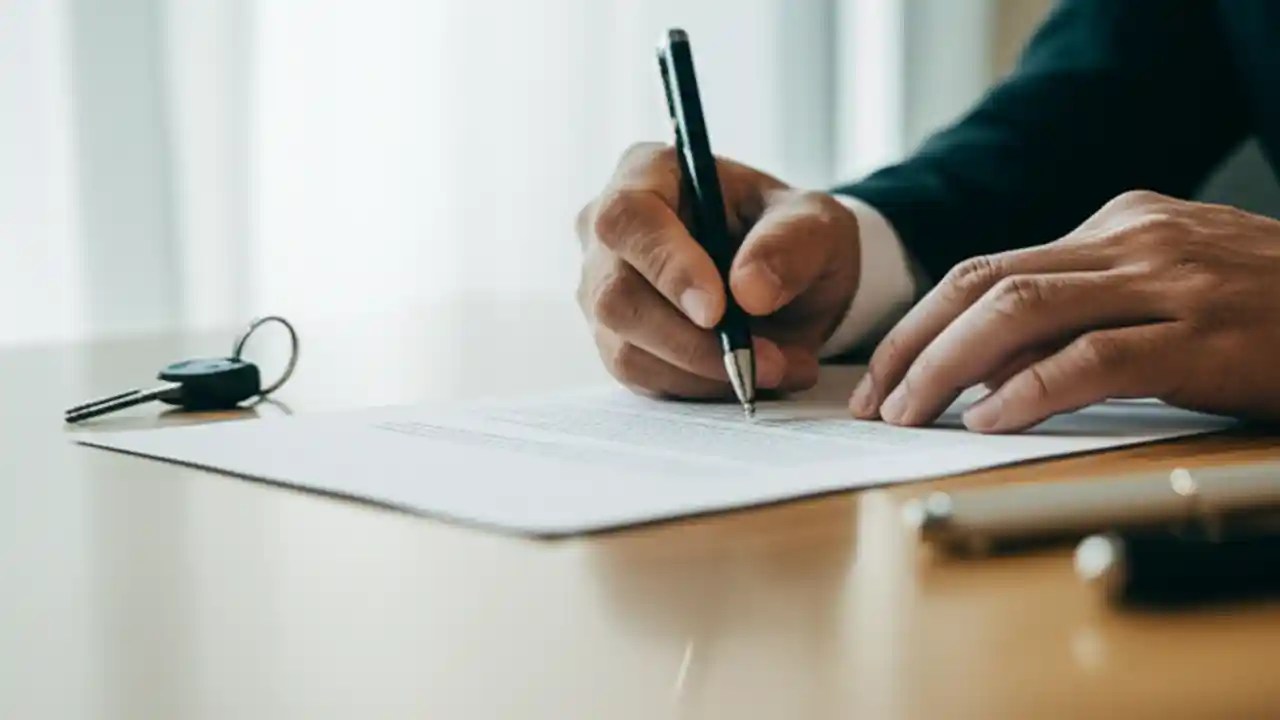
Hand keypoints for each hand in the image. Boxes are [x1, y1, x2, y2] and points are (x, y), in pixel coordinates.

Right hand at [576, 143, 859, 397]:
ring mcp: (604, 289)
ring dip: (704, 371)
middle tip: (765, 360)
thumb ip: (792, 244)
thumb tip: (749, 291)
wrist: (789, 282)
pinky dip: (700, 386)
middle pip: (617, 294)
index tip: (717, 310)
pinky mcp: (616, 339)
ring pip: (626, 347)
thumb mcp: (817, 224)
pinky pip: (643, 376)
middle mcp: (609, 231)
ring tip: (778, 367)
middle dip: (692, 340)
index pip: (628, 217)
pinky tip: (746, 374)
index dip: (666, 266)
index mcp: (648, 174)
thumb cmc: (793, 235)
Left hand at [850, 190, 1279, 431]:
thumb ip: (1087, 310)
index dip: (924, 322)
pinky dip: (1029, 391)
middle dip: (914, 343)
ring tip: (909, 414)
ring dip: (948, 366)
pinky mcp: (1202, 337)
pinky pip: (1093, 359)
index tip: (886, 371)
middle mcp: (1132, 242)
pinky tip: (989, 421)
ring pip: (1021, 312)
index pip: (990, 267)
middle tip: (876, 400)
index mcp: (1117, 226)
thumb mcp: (1168, 288)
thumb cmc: (1266, 310)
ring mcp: (1168, 284)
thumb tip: (987, 366)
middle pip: (986, 282)